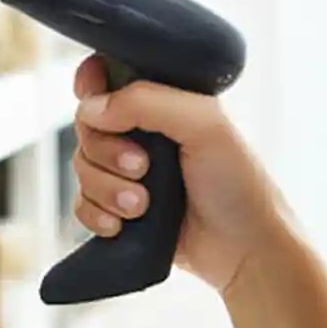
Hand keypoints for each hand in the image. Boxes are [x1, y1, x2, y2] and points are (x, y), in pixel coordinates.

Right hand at [72, 54, 297, 292]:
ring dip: (106, 189)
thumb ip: (146, 102)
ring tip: (141, 206)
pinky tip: (121, 226)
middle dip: (106, 152)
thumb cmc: (238, 183)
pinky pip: (81, 205)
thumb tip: (92, 108)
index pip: (108, 76)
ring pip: (81, 168)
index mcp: (164, 102)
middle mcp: (143, 133)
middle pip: (86, 127)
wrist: (245, 251)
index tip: (98, 105)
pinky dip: (96, 215)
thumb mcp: (203, 125)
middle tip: (142, 168)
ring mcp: (129, 173)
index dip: (92, 86)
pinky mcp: (120, 210)